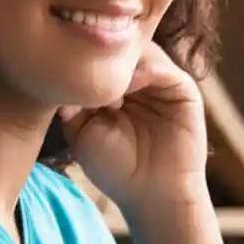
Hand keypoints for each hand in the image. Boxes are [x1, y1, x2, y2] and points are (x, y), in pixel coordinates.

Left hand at [58, 42, 208, 213]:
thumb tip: (61, 68)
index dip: (82, 56)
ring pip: (141, 52)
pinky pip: (163, 68)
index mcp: (113, 88)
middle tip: (86, 73)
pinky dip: (144, 71)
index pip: (98, 55)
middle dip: (102, 56)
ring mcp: (161, 83)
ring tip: (107, 87)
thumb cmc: (116, 169)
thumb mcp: (81, 132)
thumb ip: (73, 100)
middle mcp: (138, 80)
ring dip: (122, 64)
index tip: (66, 71)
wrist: (153, 195)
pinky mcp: (182, 90)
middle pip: (120, 47)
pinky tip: (127, 88)